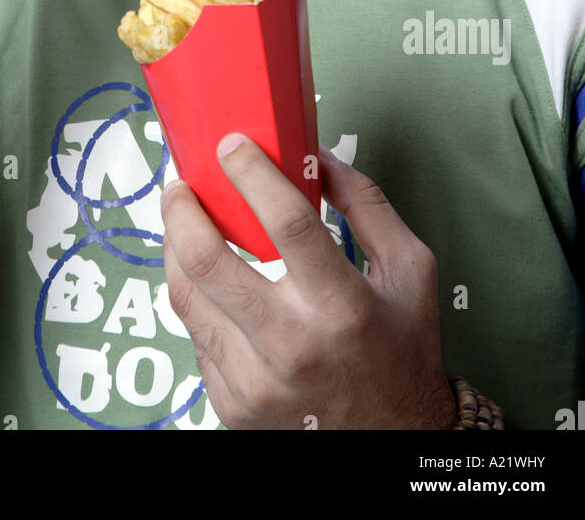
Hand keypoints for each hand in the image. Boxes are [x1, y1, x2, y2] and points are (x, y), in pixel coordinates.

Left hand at [161, 137, 457, 429]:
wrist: (394, 441)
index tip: (231, 144)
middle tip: (181, 185)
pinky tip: (204, 277)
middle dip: (183, 208)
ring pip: (186, 297)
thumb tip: (318, 157)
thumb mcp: (410, 271)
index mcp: (342, 306)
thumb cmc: (403, 352)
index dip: (251, 173)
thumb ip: (366, 205)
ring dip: (174, 247)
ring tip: (181, 221)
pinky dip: (195, 297)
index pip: (285, 222)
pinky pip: (195, 335)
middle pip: (209, 260)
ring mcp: (255, 380)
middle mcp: (292, 345)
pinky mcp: (232, 404)